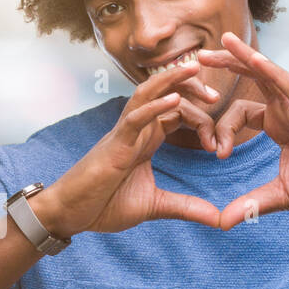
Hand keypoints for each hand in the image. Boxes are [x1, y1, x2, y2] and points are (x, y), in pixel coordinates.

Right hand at [34, 60, 222, 236]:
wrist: (70, 214)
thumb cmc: (103, 206)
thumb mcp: (154, 206)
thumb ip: (185, 207)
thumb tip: (219, 219)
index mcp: (146, 140)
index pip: (176, 112)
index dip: (200, 115)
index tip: (219, 140)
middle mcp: (136, 130)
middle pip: (164, 93)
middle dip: (191, 87)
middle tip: (216, 93)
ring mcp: (123, 135)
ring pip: (147, 94)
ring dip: (171, 80)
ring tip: (194, 69)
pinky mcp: (114, 146)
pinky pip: (135, 119)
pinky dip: (154, 107)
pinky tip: (174, 99)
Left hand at [197, 32, 288, 230]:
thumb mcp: (281, 195)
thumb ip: (251, 204)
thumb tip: (221, 223)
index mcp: (277, 125)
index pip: (239, 113)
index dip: (221, 129)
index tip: (217, 154)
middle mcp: (285, 109)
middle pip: (249, 79)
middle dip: (223, 66)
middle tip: (194, 58)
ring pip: (265, 72)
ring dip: (240, 56)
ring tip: (217, 43)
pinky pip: (285, 82)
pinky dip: (267, 69)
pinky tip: (249, 56)